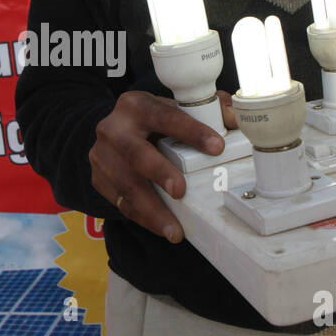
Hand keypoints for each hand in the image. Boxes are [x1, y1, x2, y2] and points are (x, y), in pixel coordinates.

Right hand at [89, 89, 237, 242]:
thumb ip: (206, 110)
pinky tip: (163, 228)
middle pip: (135, 152)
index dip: (190, 131)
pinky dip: (144, 218)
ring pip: (126, 185)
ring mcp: (101, 155)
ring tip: (174, 230)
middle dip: (159, 172)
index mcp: (136, 105)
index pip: (164, 115)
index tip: (216, 148)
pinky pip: (122, 203)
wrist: (112, 132)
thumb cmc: (153, 121)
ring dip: (152, 209)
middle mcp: (113, 128)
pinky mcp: (98, 179)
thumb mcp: (174, 108)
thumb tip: (236, 120)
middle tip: (181, 191)